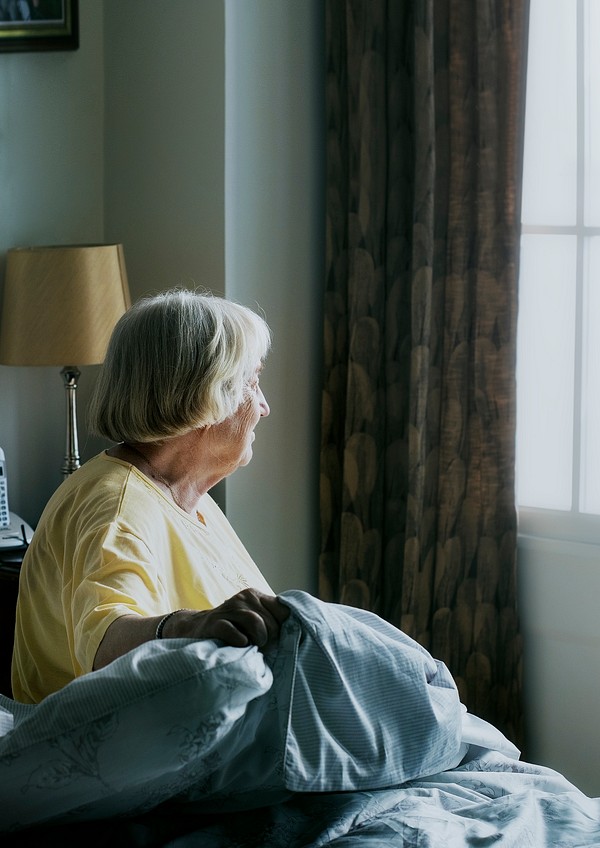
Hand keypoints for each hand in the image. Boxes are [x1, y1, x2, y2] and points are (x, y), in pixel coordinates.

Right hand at [170, 589, 289, 649]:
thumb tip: (298, 631)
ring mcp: (229, 609)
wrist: (196, 629)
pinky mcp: (215, 623)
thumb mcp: (253, 618)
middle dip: (271, 639)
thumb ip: (271, 619)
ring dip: (259, 640)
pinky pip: (234, 632)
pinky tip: (240, 645)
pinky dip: (240, 642)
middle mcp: (244, 598)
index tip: (279, 640)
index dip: (285, 628)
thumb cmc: (232, 628)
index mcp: (256, 595)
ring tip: (254, 647)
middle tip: (262, 648)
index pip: (283, 610)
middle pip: (271, 621)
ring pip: (256, 623)